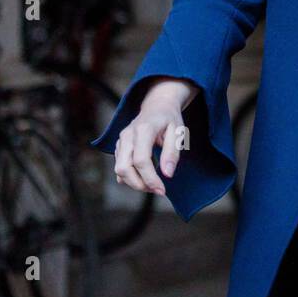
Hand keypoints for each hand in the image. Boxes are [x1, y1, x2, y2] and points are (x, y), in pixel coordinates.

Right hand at [113, 78, 200, 195]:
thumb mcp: (178, 133)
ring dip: (135, 183)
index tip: (162, 190)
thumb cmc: (169, 119)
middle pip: (124, 168)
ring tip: (153, 183)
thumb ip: (172, 153)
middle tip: (157, 189)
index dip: (150, 179)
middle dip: (139, 185)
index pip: (141, 160)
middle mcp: (128, 135)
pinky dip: (130, 177)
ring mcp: (121, 140)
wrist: (157, 105)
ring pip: (119, 170)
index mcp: (144, 129)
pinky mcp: (119, 146)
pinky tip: (145, 176)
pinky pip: (119, 167)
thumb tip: (167, 174)